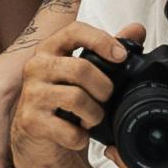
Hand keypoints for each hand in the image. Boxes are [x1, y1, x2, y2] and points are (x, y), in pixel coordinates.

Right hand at [8, 18, 129, 167]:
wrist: (38, 138)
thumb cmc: (63, 101)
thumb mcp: (85, 73)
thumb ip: (108, 50)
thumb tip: (136, 30)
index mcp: (50, 49)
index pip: (74, 31)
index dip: (101, 40)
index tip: (121, 56)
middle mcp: (36, 67)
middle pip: (81, 68)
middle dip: (104, 88)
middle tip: (105, 99)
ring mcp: (31, 94)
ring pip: (76, 99)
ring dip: (94, 114)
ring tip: (91, 118)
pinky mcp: (31, 121)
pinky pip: (70, 131)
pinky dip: (81, 137)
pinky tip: (77, 134)